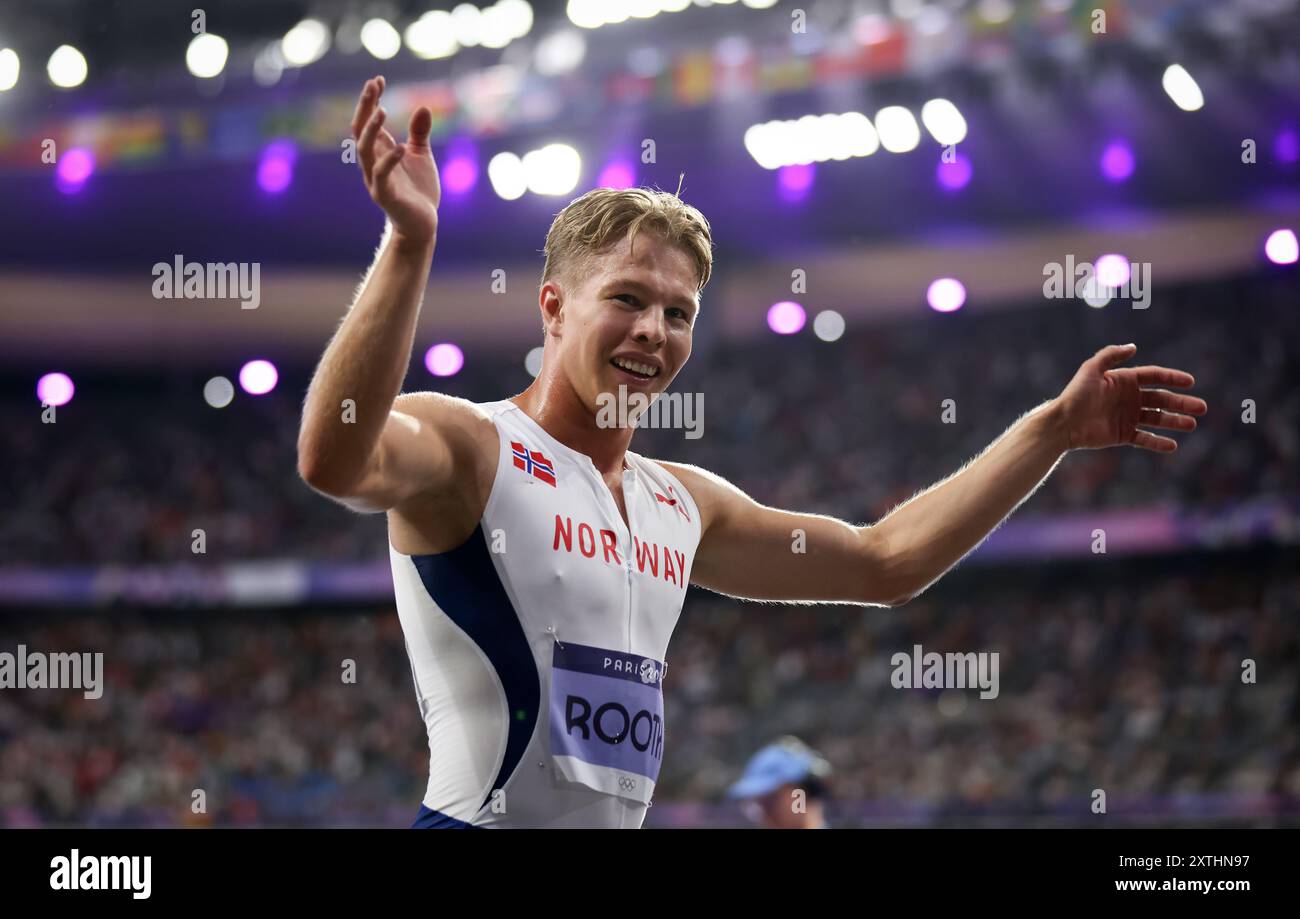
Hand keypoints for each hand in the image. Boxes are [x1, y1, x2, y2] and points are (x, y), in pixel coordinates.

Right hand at [351, 75, 439, 244]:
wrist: (423, 224)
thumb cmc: (420, 191)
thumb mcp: (421, 156)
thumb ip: (419, 133)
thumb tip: (423, 107)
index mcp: (380, 151)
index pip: (368, 121)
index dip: (371, 100)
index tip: (378, 79)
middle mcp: (372, 163)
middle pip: (360, 130)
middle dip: (365, 107)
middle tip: (373, 86)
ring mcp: (376, 179)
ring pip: (364, 150)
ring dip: (371, 130)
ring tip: (382, 111)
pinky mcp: (385, 195)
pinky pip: (382, 175)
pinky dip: (390, 160)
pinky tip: (401, 146)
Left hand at [1053, 344, 1206, 452]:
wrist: (1063, 423)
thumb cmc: (1076, 395)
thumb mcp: (1091, 369)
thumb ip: (1111, 355)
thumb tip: (1133, 346)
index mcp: (1124, 381)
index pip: (1154, 377)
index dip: (1173, 378)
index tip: (1190, 382)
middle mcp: (1129, 398)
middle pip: (1161, 399)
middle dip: (1181, 403)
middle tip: (1202, 408)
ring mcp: (1127, 417)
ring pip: (1157, 419)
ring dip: (1175, 422)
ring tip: (1192, 425)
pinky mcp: (1123, 435)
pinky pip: (1145, 439)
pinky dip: (1158, 443)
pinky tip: (1173, 446)